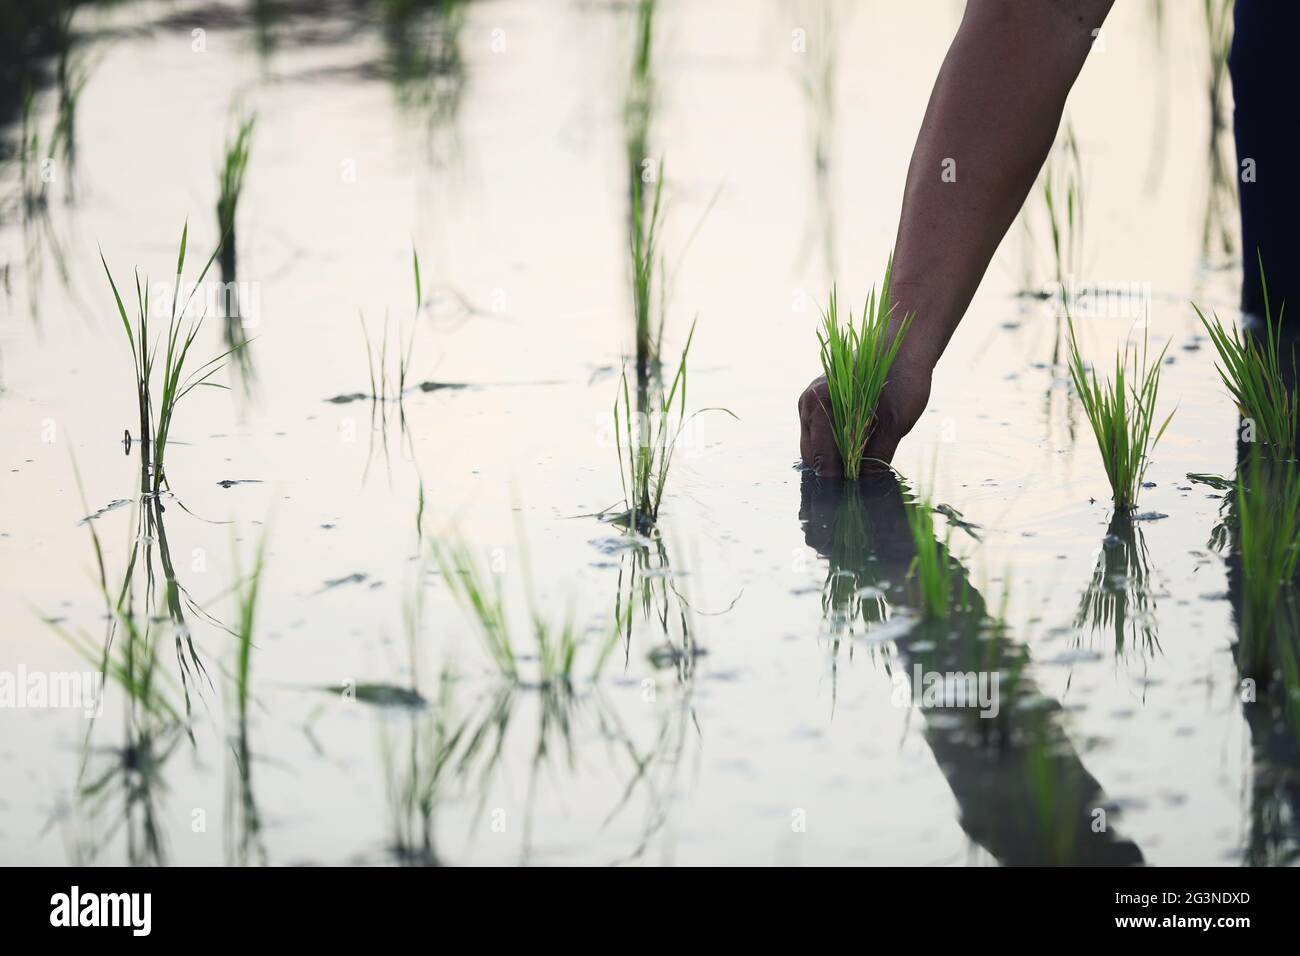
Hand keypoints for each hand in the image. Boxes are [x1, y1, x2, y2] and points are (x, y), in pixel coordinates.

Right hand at [798, 358, 931, 477]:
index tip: (853, 496)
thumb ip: (877, 456)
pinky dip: (834, 449)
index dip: (837, 479)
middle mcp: (810, 402)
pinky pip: (821, 435)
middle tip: (855, 490)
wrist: (904, 346)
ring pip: (814, 447)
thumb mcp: (895, 423)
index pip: (822, 456)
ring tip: (856, 476)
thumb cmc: (901, 377)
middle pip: (812, 455)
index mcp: (821, 402)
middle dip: (832, 474)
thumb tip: (867, 485)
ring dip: (833, 462)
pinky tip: (854, 456)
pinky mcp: (820, 405)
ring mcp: (811, 403)